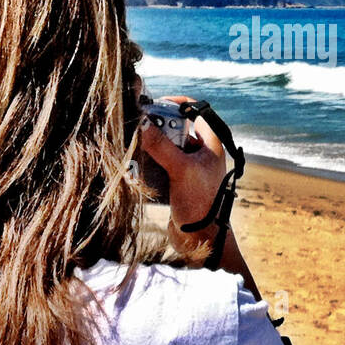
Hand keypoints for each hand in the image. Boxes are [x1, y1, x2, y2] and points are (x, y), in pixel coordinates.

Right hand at [139, 97, 229, 249]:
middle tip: (139, 129)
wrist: (200, 239)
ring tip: (134, 148)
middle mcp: (202, 153)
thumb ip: (161, 146)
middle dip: (157, 128)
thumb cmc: (199, 203)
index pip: (196, 112)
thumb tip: (141, 124)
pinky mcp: (177, 182)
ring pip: (166, 148)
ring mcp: (190, 168)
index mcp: (211, 144)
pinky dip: (149, 164)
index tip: (155, 105)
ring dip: (150, 147)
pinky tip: (136, 168)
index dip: (177, 105)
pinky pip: (160, 165)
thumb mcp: (180, 170)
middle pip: (176, 129)